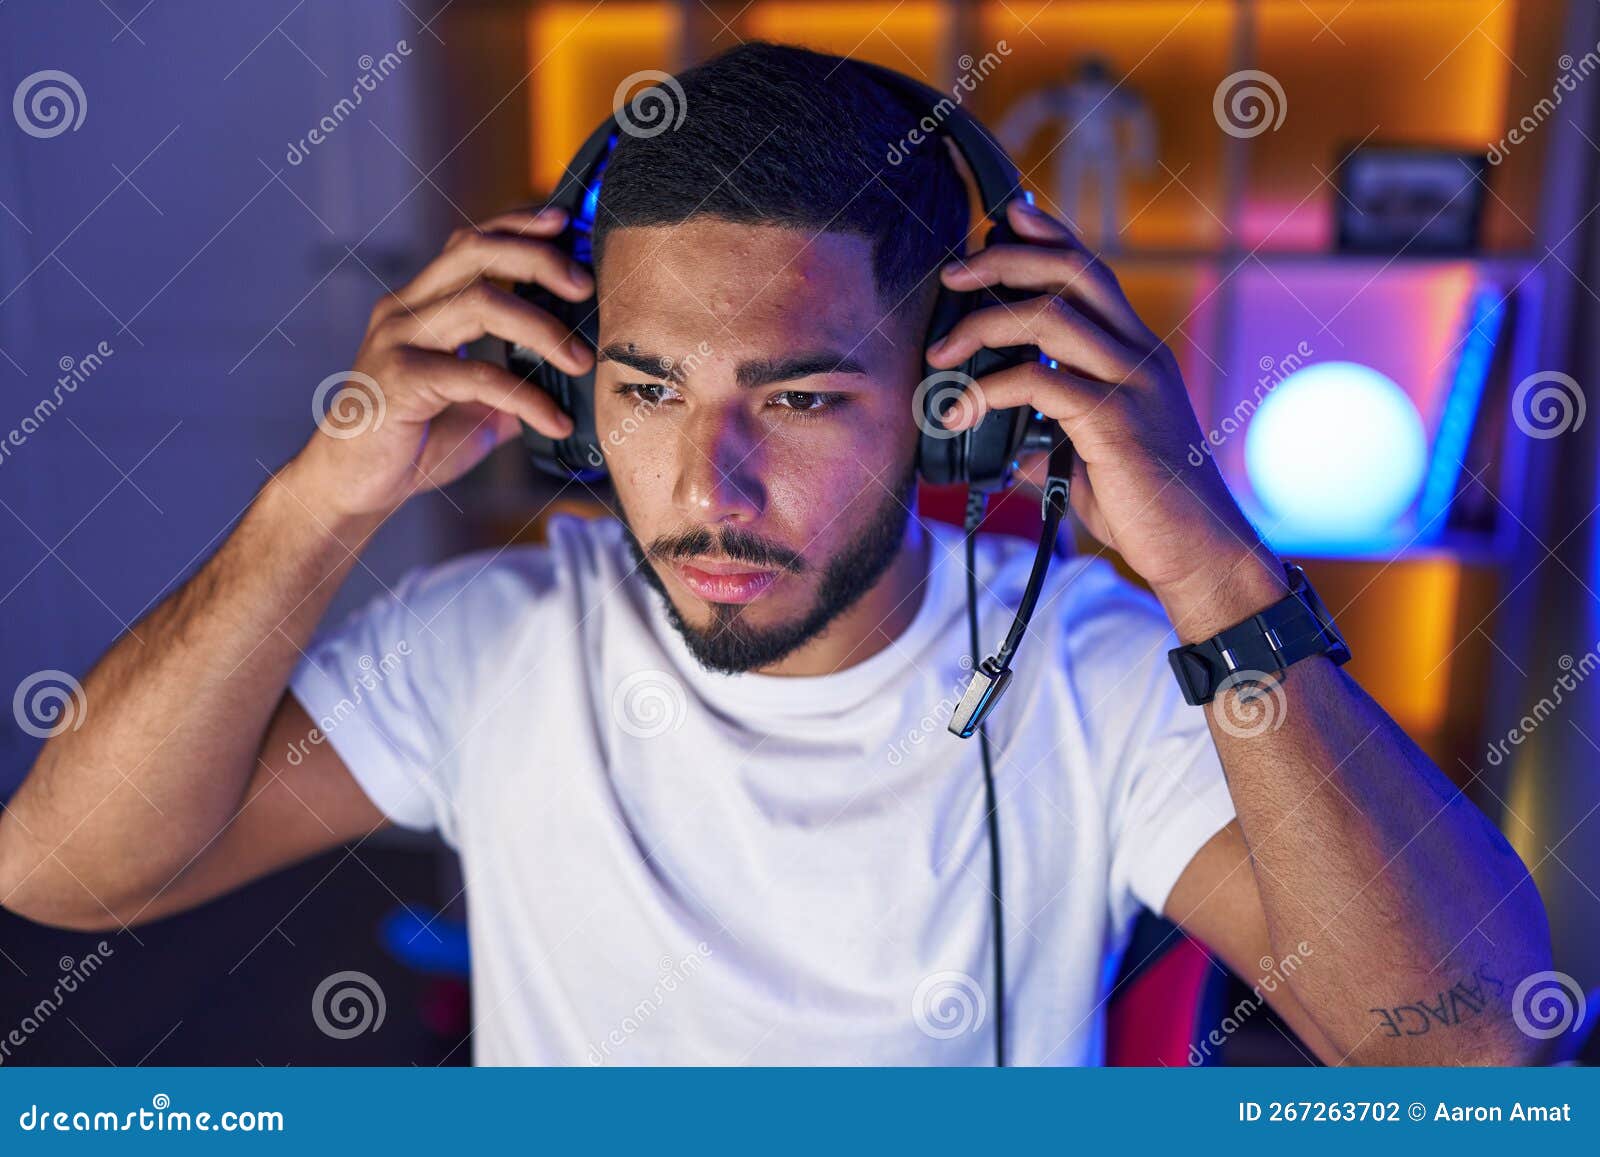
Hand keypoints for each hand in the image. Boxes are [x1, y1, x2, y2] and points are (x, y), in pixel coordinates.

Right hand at [288, 206, 594, 520]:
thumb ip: (513, 386)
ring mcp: (397, 341)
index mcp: (420, 303)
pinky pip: (474, 375)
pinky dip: (525, 398)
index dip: (518, 226)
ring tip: (581, 361)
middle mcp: (405, 311)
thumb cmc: (410, 442)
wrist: (352, 487)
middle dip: (538, 260)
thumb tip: (571, 387)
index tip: (565, 225)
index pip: (470, 243)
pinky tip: (554, 422)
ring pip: (479, 302)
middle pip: (475, 253)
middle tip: (585, 288)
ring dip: (542, 328)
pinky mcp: (398, 381)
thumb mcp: (474, 408)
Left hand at [926, 197, 1287, 639]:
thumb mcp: (1095, 465)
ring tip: (940, 352)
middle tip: (952, 275)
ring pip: (1050, 315)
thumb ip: (1054, 445)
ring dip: (982, 324)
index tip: (1003, 219)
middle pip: (1071, 271)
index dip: (1048, 236)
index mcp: (1137, 353)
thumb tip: (1012, 452)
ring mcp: (1131, 384)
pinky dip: (989, 390)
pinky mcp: (1115, 422)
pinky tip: (960, 412)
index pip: (1092, 270)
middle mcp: (1139, 355)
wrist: (1200, 552)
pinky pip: (1041, 381)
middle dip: (1004, 259)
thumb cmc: (1150, 509)